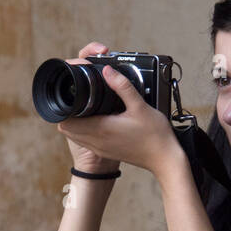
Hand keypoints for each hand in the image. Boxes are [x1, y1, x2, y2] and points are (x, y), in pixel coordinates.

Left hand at [56, 57, 183, 175]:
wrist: (165, 160)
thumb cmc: (155, 135)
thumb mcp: (140, 106)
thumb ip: (122, 86)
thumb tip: (107, 70)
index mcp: (100, 129)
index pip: (66, 121)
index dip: (66, 107)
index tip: (74, 95)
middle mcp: (96, 141)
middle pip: (66, 128)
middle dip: (69, 112)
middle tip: (79, 98)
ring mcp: (100, 149)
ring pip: (74, 136)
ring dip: (75, 123)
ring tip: (87, 108)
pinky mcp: (106, 153)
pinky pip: (86, 142)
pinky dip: (84, 131)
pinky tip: (98, 121)